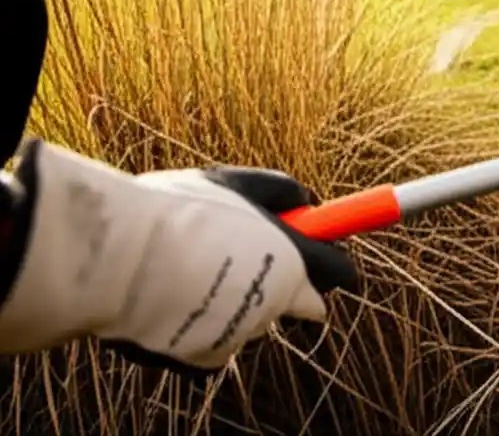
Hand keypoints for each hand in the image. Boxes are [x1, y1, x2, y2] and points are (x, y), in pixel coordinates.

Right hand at [0, 140, 356, 374]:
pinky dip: (201, 325)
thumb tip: (307, 201)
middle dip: (286, 286)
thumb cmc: (178, 212)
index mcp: (293, 261)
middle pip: (302, 306)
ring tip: (195, 270)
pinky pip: (213, 343)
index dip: (331, 263)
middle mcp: (275, 305)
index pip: (338, 272)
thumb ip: (279, 190)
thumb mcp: (234, 183)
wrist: (117, 259)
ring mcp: (240, 335)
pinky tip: (174, 299)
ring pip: (253, 320)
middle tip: (256, 263)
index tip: (325, 257)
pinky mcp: (204, 360)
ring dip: (237, 301)